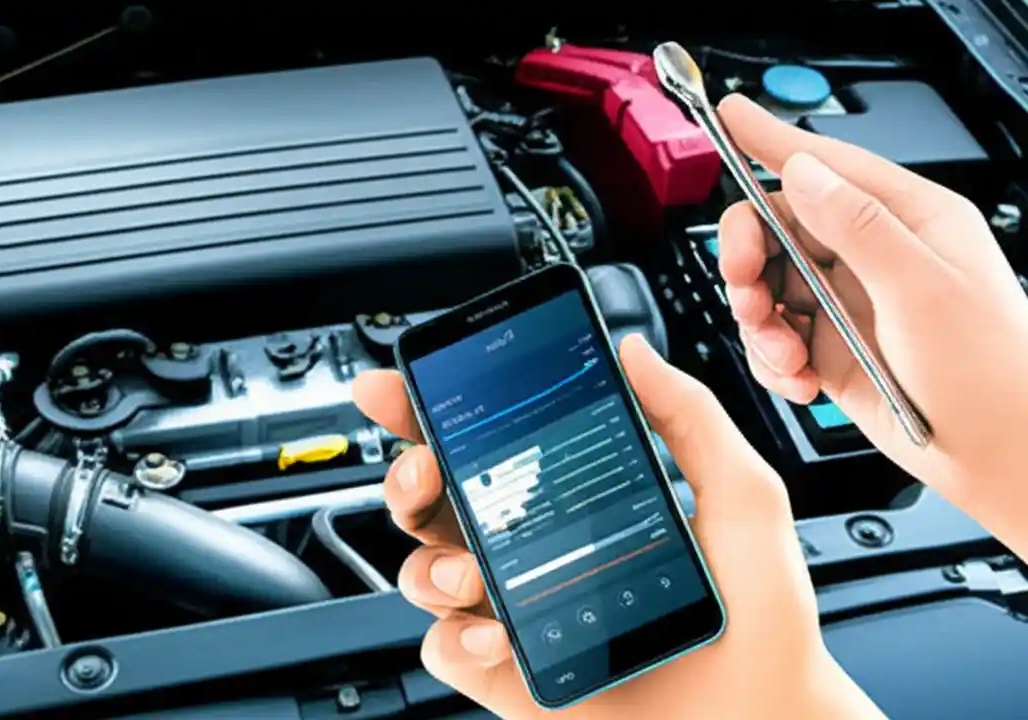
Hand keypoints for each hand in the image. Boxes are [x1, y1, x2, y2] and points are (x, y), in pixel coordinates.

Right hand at [352, 335, 881, 719]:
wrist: (765, 719)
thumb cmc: (761, 620)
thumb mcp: (741, 497)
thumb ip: (690, 416)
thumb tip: (633, 350)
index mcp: (570, 502)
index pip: (486, 444)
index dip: (431, 409)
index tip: (402, 383)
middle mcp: (532, 552)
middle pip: (434, 503)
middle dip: (407, 475)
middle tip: (427, 468)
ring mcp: (517, 612)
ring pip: (423, 573)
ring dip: (429, 563)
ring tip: (475, 573)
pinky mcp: (510, 674)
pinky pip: (444, 649)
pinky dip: (456, 638)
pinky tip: (498, 633)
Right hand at [717, 94, 1027, 557]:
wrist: (998, 456)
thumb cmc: (990, 373)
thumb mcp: (923, 289)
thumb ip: (857, 226)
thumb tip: (803, 172)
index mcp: (906, 221)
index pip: (826, 164)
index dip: (770, 140)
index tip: (729, 118)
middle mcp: (871, 255)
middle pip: (777, 227)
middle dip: (747, 255)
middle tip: (746, 283)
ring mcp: (847, 303)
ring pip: (765, 287)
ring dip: (758, 321)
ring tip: (784, 351)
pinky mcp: (830, 348)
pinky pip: (772, 340)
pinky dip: (771, 361)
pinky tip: (799, 379)